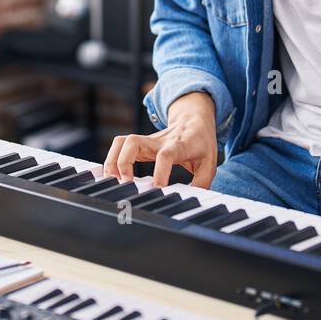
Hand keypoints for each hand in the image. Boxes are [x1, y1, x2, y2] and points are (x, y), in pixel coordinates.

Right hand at [103, 92, 218, 187]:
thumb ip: (202, 182)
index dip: (160, 171)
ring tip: (113, 181)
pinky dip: (111, 161)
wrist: (193, 120)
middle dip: (124, 163)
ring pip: (121, 142)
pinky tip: (112, 176)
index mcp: (179, 145)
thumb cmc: (200, 143)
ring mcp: (146, 141)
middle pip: (133, 142)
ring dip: (112, 161)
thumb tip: (191, 199)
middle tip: (126, 184)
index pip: (166, 155)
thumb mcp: (209, 163)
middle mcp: (158, 141)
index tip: (157, 188)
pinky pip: (119, 146)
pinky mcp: (139, 144)